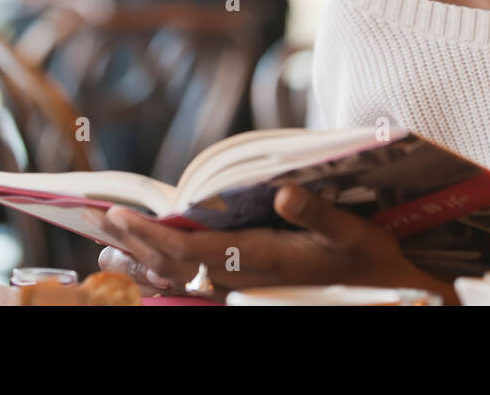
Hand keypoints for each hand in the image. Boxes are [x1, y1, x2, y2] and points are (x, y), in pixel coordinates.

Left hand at [94, 185, 456, 302]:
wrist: (387, 296)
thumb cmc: (371, 260)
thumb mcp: (352, 230)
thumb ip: (317, 211)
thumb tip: (285, 192)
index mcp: (263, 259)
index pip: (194, 248)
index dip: (154, 234)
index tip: (121, 218)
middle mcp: (247, 278)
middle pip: (178, 265)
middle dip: (137, 244)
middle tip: (102, 225)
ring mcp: (247, 288)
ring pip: (182, 280)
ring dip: (143, 266)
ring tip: (108, 252)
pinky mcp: (252, 289)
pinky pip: (198, 288)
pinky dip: (166, 279)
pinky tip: (150, 273)